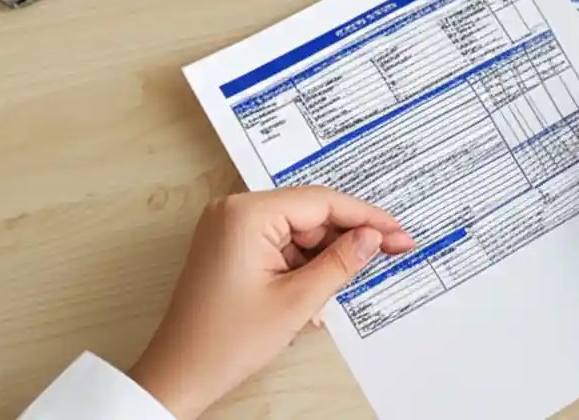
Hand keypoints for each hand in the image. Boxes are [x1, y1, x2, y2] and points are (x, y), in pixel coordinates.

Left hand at [129, 186, 414, 418]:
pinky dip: (303, 267)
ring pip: (299, 232)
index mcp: (247, 214)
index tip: (399, 233)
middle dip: (349, 238)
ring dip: (325, 259)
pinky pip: (281, 246)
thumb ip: (341, 262)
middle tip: (392, 252)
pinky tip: (316, 294)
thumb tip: (373, 237)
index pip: (322, 202)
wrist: (179, 375)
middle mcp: (235, 211)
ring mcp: (231, 229)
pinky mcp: (231, 247)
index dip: (367, 217)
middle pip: (311, 215)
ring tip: (341, 289)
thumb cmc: (227, 341)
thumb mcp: (297, 301)